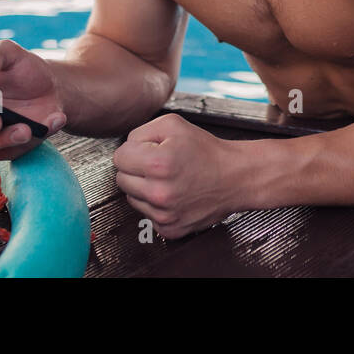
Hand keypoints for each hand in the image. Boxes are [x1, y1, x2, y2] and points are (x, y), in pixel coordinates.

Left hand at [113, 113, 239, 238]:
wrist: (235, 177)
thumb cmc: (207, 151)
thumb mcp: (173, 124)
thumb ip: (140, 132)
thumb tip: (125, 148)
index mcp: (158, 164)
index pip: (119, 158)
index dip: (134, 150)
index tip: (149, 150)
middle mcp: (159, 193)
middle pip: (121, 179)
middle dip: (136, 169)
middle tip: (159, 164)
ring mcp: (164, 214)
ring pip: (132, 197)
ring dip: (144, 187)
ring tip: (168, 178)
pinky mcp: (169, 229)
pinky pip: (146, 214)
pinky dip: (155, 204)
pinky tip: (173, 193)